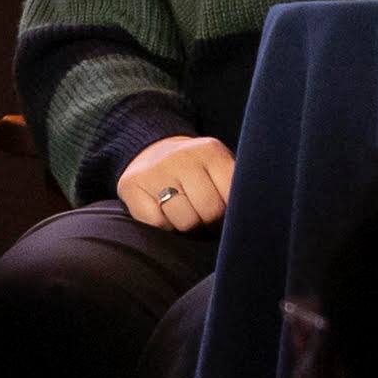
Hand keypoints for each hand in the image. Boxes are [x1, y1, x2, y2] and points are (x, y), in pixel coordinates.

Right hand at [118, 135, 236, 232]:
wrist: (152, 152)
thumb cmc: (195, 170)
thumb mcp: (218, 168)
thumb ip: (233, 187)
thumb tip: (245, 217)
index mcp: (211, 151)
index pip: (232, 194)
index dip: (232, 212)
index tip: (228, 213)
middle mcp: (182, 157)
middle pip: (209, 211)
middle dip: (211, 223)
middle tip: (206, 218)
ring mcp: (156, 171)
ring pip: (185, 222)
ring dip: (188, 227)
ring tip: (187, 215)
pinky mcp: (132, 186)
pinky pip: (157, 224)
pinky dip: (165, 227)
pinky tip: (166, 214)